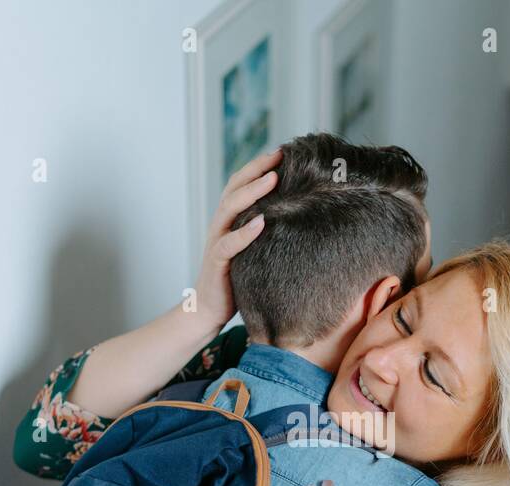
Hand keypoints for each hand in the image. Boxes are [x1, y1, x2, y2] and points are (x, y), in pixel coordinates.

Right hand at [191, 147, 280, 331]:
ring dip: (252, 192)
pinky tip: (262, 222)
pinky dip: (245, 232)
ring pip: (230, 209)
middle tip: (279, 155)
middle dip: (256, 169)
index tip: (282, 151)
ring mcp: (217, 242)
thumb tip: (299, 216)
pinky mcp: (217, 263)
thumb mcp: (254, 249)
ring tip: (273, 179)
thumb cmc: (238, 279)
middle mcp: (221, 225)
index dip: (258, 166)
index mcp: (229, 219)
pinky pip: (228, 244)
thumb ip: (266, 232)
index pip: (241, 184)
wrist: (210, 309)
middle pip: (234, 188)